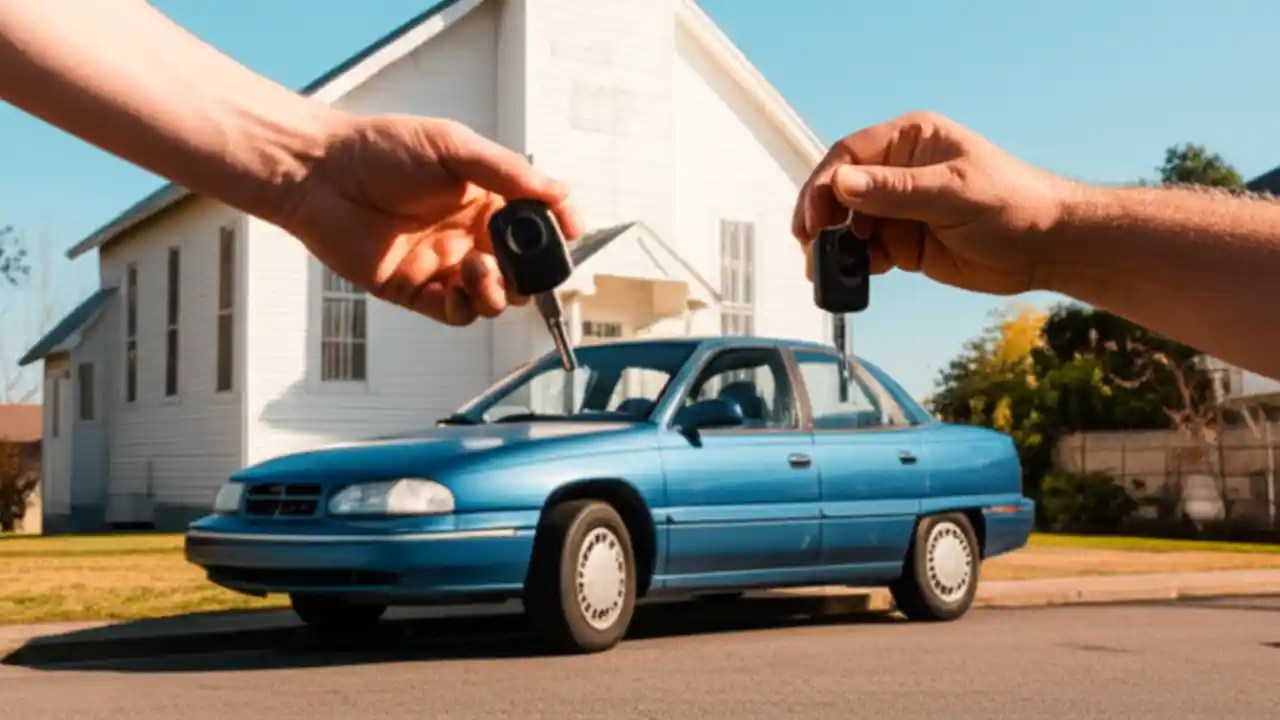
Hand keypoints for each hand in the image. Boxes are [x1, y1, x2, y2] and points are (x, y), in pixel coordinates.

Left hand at [277, 113, 583, 324]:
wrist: (319, 175)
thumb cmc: (380, 149)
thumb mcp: (454, 147)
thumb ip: (510, 173)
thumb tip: (564, 196)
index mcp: (485, 198)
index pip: (537, 226)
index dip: (557, 236)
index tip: (569, 237)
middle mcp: (469, 234)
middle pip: (523, 271)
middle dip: (530, 274)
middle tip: (515, 262)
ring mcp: (443, 265)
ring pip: (494, 298)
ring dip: (498, 291)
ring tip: (477, 267)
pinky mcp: (415, 291)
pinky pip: (454, 313)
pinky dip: (465, 306)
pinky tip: (455, 284)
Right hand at [791, 111, 1074, 294]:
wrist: (1048, 247)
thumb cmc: (1012, 205)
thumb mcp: (952, 193)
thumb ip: (895, 190)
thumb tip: (840, 184)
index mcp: (910, 140)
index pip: (849, 155)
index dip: (824, 185)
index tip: (811, 219)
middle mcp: (899, 170)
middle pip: (840, 191)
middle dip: (822, 220)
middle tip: (810, 249)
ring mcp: (900, 208)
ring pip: (849, 225)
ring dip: (834, 247)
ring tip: (824, 272)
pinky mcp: (904, 243)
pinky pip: (867, 252)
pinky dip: (856, 265)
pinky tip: (853, 278)